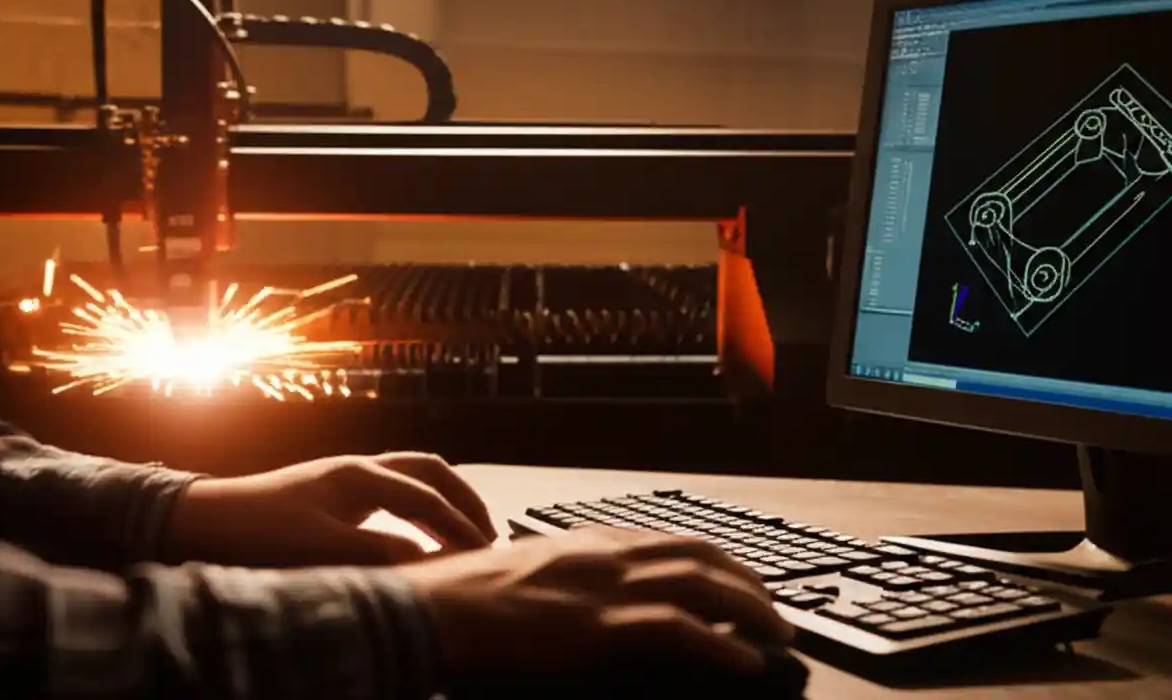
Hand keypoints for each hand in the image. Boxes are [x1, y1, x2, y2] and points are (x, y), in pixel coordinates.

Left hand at [163, 452, 497, 565]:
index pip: (426, 498)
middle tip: (488, 533)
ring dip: (446, 498)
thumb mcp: (320, 546)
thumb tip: (426, 561)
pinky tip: (421, 534)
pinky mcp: (339, 491)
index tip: (482, 554)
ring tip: (466, 531)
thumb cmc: (258, 527)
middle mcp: (360, 468)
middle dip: (464, 499)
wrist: (210, 518)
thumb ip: (377, 552)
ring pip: (416, 474)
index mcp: (359, 475)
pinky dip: (422, 506)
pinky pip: (398, 489)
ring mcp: (350, 476)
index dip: (458, 527)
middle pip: (432, 470)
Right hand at [398, 527, 792, 682]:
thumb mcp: (524, 579)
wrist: (428, 610)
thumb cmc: (462, 601)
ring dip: (750, 610)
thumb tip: (591, 610)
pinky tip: (746, 664)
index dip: (715, 560)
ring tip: (777, 636)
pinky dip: (722, 647)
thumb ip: (565, 585)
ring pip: (703, 585)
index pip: (670, 541)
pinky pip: (680, 631)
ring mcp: (604, 587)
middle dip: (747, 581)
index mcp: (587, 543)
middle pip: (700, 555)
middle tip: (773, 611)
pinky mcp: (599, 626)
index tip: (739, 580)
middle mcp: (604, 555)